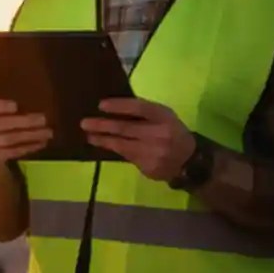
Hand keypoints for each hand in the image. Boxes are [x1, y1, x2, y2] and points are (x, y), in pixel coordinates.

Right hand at [0, 98, 51, 168]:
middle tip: (43, 119)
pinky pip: (9, 153)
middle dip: (22, 122)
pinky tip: (40, 143)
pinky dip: (26, 148)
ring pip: (6, 140)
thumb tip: (33, 102)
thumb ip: (7, 108)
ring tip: (47, 133)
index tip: (16, 106)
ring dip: (29, 136)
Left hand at [80, 98, 194, 180]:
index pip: (139, 108)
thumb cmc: (171, 132)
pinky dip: (114, 150)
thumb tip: (112, 108)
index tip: (100, 105)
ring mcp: (154, 152)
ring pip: (122, 145)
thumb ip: (144, 113)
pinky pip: (126, 157)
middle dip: (102, 126)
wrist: (189, 160)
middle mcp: (159, 133)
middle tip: (84, 123)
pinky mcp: (148, 167)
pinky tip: (103, 145)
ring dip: (103, 140)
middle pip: (126, 128)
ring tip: (89, 136)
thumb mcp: (164, 117)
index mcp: (164, 116)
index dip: (119, 106)